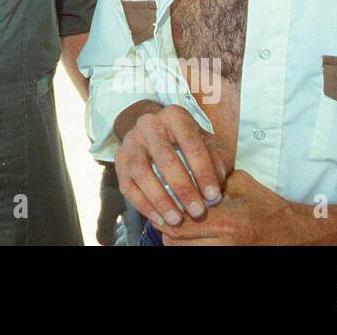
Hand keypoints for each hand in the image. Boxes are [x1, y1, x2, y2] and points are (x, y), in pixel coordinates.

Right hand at [116, 103, 233, 227]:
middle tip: (197, 212)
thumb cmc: (191, 143)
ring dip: (160, 199)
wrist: (159, 134)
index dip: (203, 171)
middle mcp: (148, 124)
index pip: (190, 144)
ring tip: (177, 220)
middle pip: (164, 158)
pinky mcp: (119, 159)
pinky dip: (143, 205)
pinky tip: (160, 219)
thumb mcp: (210, 145)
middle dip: (182, 188)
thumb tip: (216, 181)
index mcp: (174, 116)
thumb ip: (217, 160)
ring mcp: (130, 141)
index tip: (213, 195)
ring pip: (141, 172)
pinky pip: (127, 185)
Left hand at [159, 170, 309, 244]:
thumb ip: (212, 179)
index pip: (180, 222)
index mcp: (226, 222)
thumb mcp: (240, 184)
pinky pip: (195, 254)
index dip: (164, 213)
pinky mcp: (227, 259)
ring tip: (177, 222)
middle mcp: (224, 243)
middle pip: (175, 241)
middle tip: (165, 211)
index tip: (160, 201)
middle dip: (166, 226)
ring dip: (175, 238)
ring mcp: (226, 255)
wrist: (291, 232)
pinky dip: (188, 244)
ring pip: (181, 250)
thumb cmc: (266, 205)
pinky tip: (190, 234)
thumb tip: (183, 171)